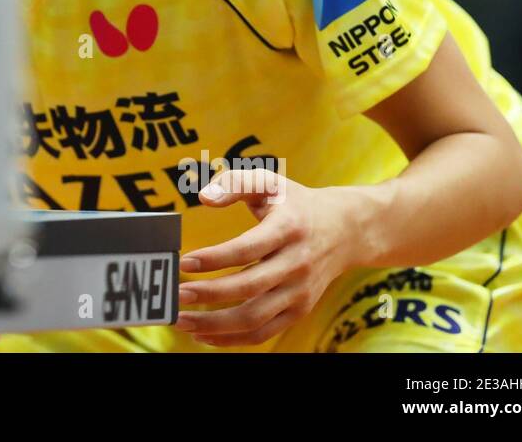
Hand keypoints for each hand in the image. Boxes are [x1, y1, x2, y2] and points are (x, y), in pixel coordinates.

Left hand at [175, 168, 357, 346]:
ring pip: (255, 318)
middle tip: (175, 295)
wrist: (346, 230)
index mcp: (288, 229)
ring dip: (215, 324)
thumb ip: (235, 182)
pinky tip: (203, 335)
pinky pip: (264, 333)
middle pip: (249, 288)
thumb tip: (205, 197)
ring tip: (181, 320)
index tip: (184, 262)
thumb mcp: (269, 181)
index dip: (214, 258)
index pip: (247, 249)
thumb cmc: (296, 203)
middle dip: (208, 294)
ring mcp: (300, 292)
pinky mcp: (299, 311)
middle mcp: (297, 264)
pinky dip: (232, 339)